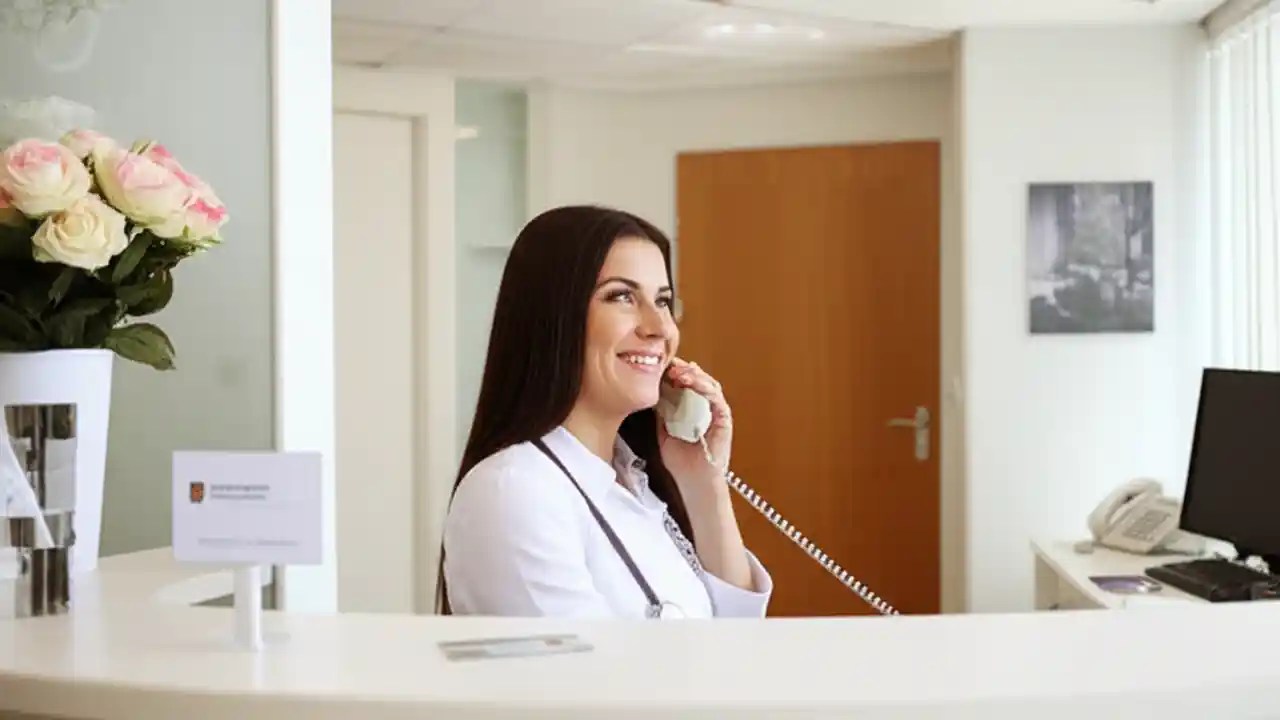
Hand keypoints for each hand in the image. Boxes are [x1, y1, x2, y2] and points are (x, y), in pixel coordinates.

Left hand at [657, 358, 732, 493]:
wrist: (694, 483)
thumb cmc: (681, 463)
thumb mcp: (663, 432)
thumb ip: (661, 413)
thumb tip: (651, 393)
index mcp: (692, 409)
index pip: (685, 384)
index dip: (673, 372)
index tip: (659, 365)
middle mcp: (706, 408)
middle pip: (697, 379)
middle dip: (683, 369)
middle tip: (669, 364)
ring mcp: (716, 412)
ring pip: (708, 384)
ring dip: (693, 375)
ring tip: (678, 371)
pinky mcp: (724, 419)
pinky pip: (716, 398)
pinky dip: (704, 387)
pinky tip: (692, 382)